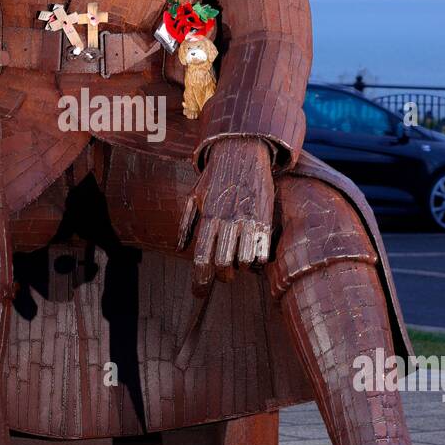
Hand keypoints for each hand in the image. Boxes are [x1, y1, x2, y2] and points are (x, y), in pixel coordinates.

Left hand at [178, 138, 274, 294]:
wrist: (242, 151)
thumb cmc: (215, 177)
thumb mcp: (194, 196)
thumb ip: (186, 224)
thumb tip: (179, 249)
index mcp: (208, 217)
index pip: (201, 258)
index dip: (200, 281)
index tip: (199, 293)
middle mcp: (228, 220)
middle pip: (222, 264)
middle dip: (221, 277)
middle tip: (221, 276)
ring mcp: (249, 220)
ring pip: (243, 261)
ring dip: (239, 268)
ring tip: (236, 263)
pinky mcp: (266, 218)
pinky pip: (262, 251)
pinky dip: (256, 259)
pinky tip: (251, 254)